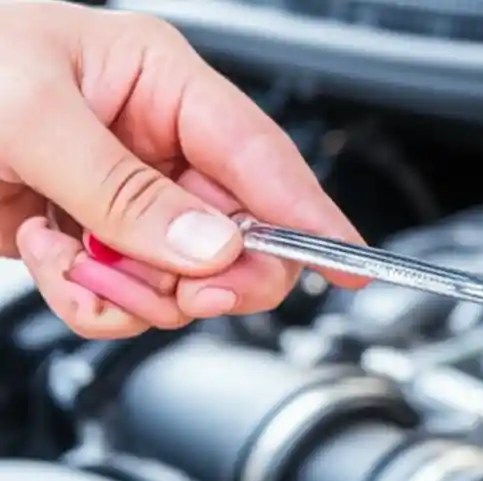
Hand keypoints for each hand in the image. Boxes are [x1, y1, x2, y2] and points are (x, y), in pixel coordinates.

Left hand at [0, 1, 366, 337]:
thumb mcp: (30, 116)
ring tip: (73, 260)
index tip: (352, 268)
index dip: (313, 215)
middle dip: (206, 272)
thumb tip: (212, 244)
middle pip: (235, 234)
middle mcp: (153, 141)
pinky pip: (124, 297)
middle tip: (183, 290)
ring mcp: (121, 197)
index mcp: (160, 81)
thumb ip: (127, 190)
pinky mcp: (85, 238)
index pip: (262, 156)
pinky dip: (90, 299)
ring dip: (131, 290)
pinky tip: (50, 262)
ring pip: (181, 279)